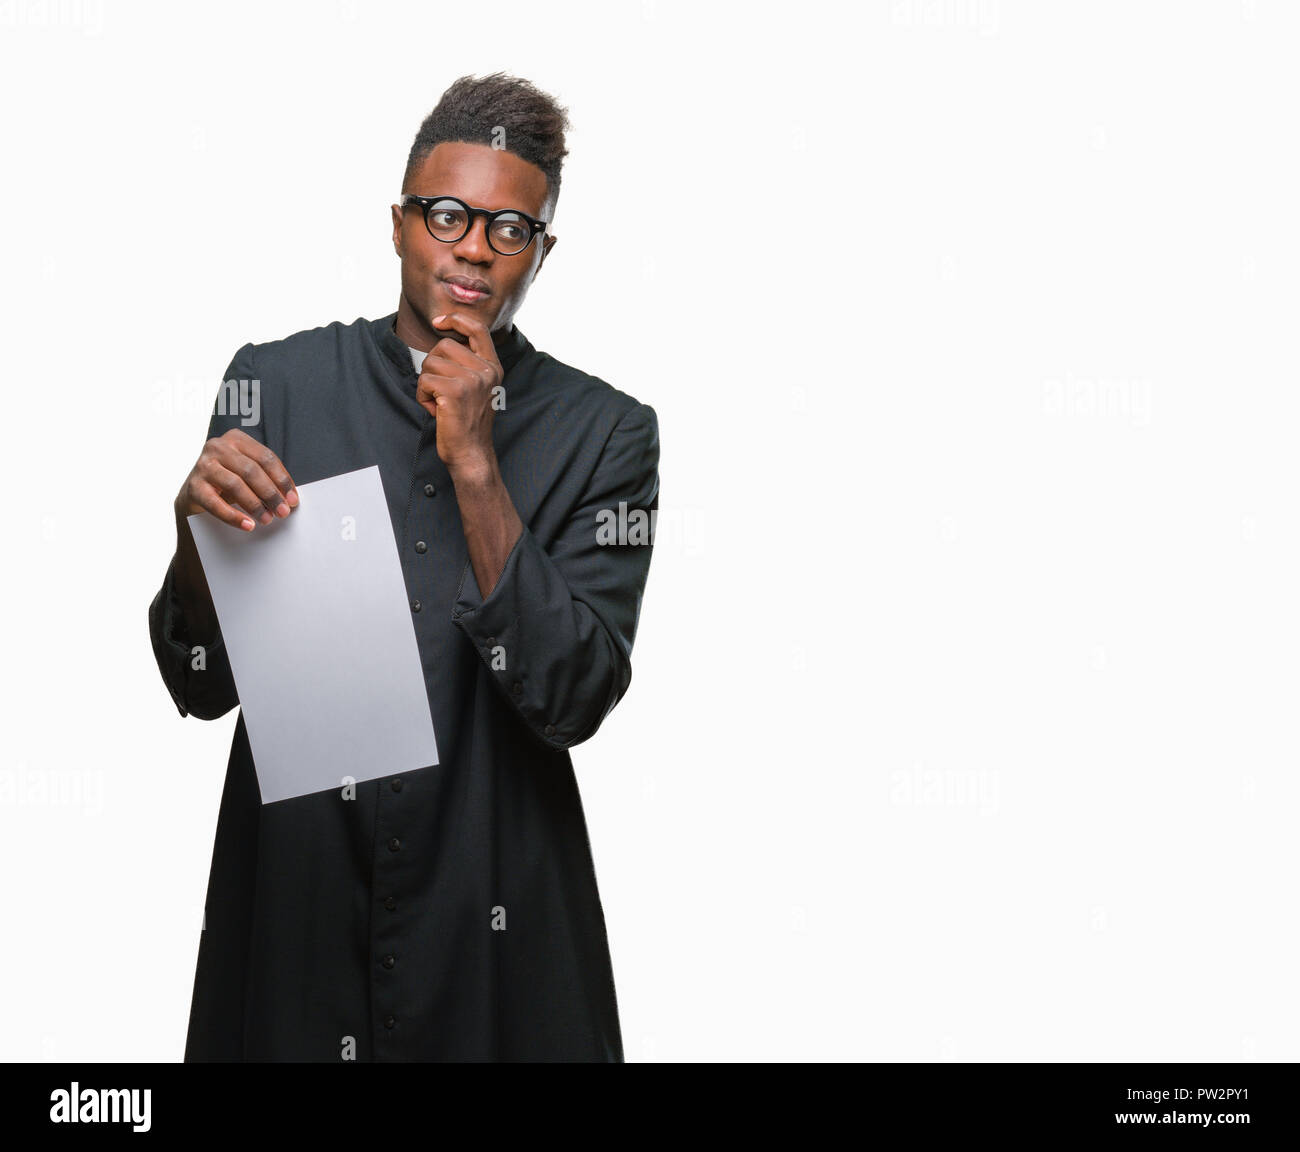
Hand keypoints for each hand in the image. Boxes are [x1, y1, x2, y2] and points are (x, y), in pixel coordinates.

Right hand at [175, 428, 297, 531]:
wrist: (195, 495)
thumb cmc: (227, 482)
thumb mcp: (247, 473)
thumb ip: (266, 478)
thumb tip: (290, 498)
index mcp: (236, 439)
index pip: (266, 457)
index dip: (282, 480)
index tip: (293, 499)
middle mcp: (218, 447)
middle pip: (252, 470)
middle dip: (271, 494)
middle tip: (283, 512)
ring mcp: (203, 465)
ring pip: (235, 484)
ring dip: (254, 505)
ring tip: (267, 519)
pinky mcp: (193, 486)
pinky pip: (216, 503)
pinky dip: (233, 516)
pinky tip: (247, 525)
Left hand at [416, 311, 503, 480]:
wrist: (471, 454)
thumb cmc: (468, 423)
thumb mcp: (477, 388)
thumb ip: (468, 364)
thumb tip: (445, 338)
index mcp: (493, 367)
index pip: (477, 329)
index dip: (456, 319)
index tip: (439, 322)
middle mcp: (486, 371)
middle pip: (444, 346)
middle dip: (433, 367)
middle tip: (441, 392)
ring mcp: (472, 380)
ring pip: (430, 363)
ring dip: (426, 384)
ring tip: (440, 404)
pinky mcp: (455, 391)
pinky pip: (424, 381)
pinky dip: (422, 397)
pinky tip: (435, 410)